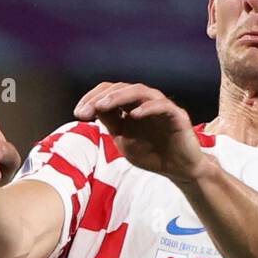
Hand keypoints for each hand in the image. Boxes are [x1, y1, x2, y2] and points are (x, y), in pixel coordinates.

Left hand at [73, 82, 214, 183]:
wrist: (178, 170)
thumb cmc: (151, 154)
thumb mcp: (123, 141)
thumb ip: (111, 124)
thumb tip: (90, 110)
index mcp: (131, 106)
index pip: (110, 92)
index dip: (92, 98)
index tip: (78, 113)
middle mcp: (145, 102)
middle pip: (121, 88)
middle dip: (101, 97)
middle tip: (86, 111)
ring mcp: (161, 107)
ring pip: (140, 90)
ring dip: (119, 96)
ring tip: (104, 105)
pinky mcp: (177, 115)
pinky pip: (162, 105)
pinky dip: (147, 108)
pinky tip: (134, 115)